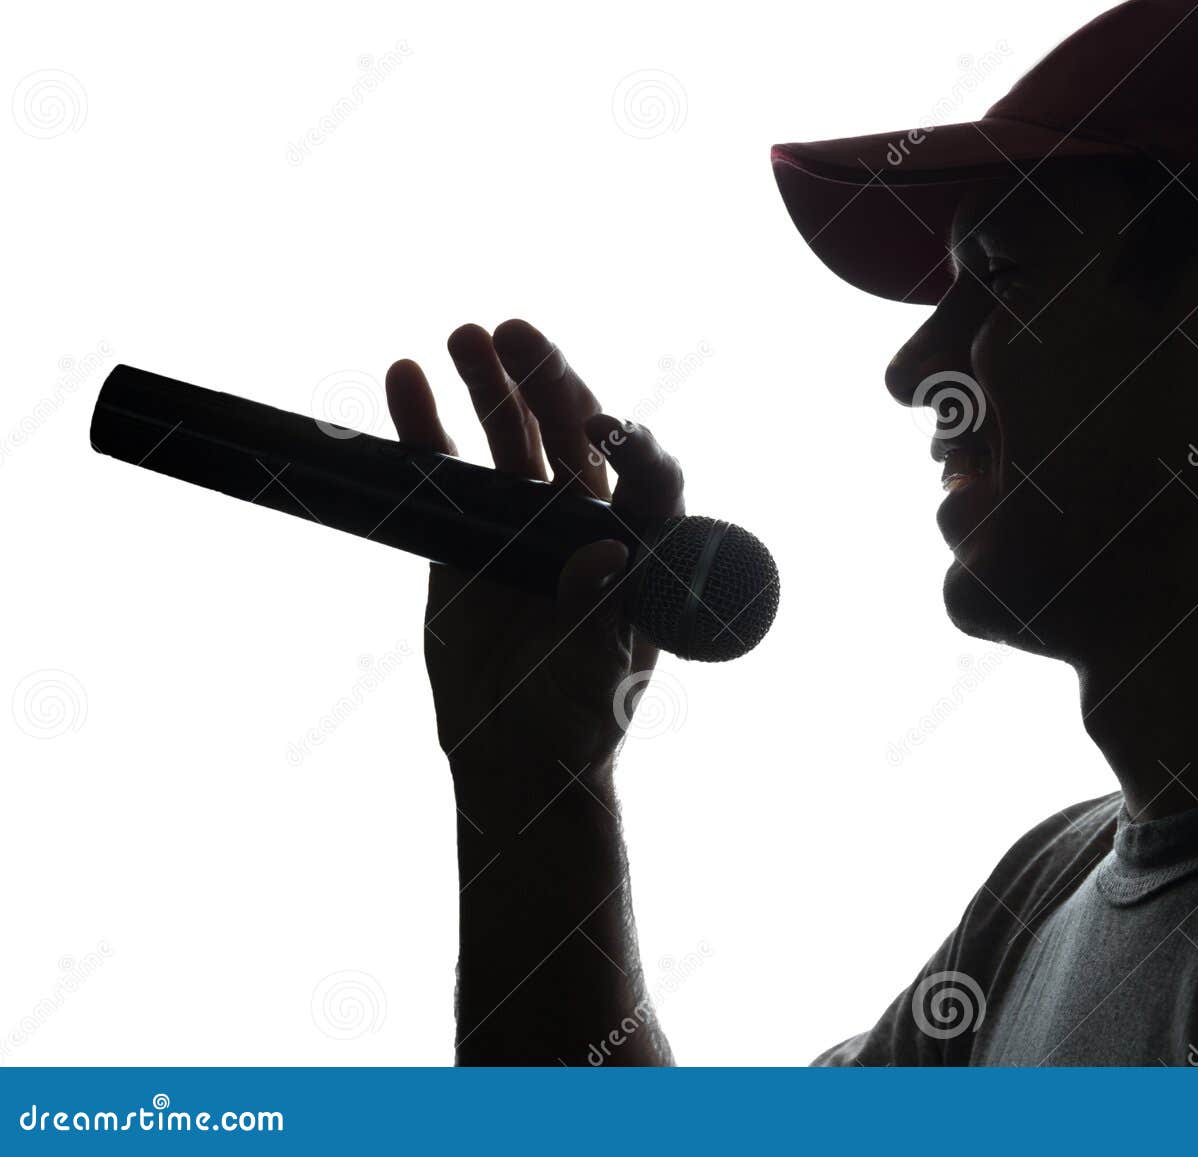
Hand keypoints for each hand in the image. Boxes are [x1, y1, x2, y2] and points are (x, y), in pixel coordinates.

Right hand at [384, 319, 685, 775]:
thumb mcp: (597, 674)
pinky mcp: (468, 534)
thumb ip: (601, 615)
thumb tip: (606, 554)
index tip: (601, 424)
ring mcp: (525, 521)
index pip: (651, 476)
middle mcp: (588, 520)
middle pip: (575, 433)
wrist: (512, 756)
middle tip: (518, 333)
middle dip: (551, 382)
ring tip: (464, 335)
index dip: (635, 443)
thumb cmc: (578, 720)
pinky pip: (447, 469)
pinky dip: (425, 425)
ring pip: (512, 437)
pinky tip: (405, 378)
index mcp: (641, 548)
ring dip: (491, 385)